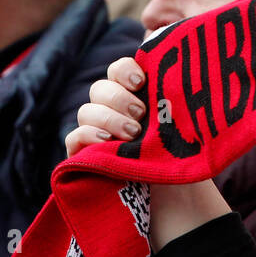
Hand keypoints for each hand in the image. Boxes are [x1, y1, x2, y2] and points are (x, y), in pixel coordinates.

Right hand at [63, 57, 234, 249]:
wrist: (178, 195)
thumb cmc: (181, 151)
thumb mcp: (180, 117)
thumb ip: (172, 90)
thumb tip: (174, 61)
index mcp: (135, 95)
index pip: (119, 70)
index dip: (125, 69)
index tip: (142, 80)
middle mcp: (113, 110)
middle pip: (100, 87)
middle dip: (119, 97)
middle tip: (141, 113)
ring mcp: (97, 133)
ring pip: (86, 109)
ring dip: (109, 116)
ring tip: (132, 133)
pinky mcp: (84, 156)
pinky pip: (74, 137)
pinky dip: (89, 135)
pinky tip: (107, 141)